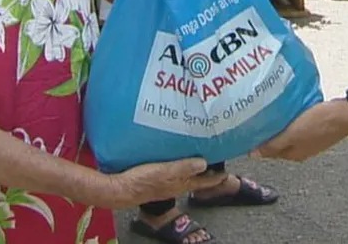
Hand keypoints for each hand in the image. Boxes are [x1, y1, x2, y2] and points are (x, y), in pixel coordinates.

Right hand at [101, 158, 228, 207]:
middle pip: (196, 179)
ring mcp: (166, 183)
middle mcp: (176, 185)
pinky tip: (174, 159)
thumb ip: (183, 168)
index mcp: (180, 183)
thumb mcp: (164, 172)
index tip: (226, 172)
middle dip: (207, 172)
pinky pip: (173, 173)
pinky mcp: (156, 179)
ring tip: (199, 158)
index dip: (215, 177)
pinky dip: (179, 166)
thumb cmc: (142, 181)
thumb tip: (204, 163)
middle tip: (215, 163)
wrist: (121, 189)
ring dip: (193, 168)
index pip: (204, 181)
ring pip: (185, 176)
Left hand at [253, 99, 347, 161]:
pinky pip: (296, 126)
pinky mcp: (315, 129)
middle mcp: (301, 149)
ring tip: (267, 113)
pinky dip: (289, 121)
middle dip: (267, 132)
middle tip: (254, 118)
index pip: (268, 151)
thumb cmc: (320, 123)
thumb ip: (274, 144)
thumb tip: (254, 154)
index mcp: (294, 154)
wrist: (346, 113)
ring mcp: (309, 139)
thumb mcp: (293, 134)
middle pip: (278, 142)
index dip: (257, 142)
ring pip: (287, 134)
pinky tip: (285, 111)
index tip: (246, 130)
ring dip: (277, 126)